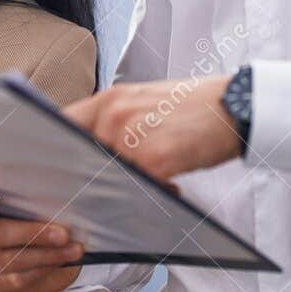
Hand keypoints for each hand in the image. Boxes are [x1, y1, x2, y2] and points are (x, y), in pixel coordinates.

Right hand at [0, 187, 83, 291]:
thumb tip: (56, 194)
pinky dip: (41, 271)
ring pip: (7, 260)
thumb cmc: (33, 214)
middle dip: (31, 234)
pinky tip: (61, 262)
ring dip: (45, 255)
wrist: (38, 249)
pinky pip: (14, 281)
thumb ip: (32, 195)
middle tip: (62, 233)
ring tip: (73, 249)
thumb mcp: (31, 199)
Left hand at [64, 76, 241, 182]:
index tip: (57, 166)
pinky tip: (173, 183)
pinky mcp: (154, 158)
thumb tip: (89, 154)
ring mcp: (132, 135)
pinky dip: (154, 192)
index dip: (56, 149)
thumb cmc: (192, 108)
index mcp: (109, 100)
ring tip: (153, 178)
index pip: (62, 125)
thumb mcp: (144, 104)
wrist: (234, 106)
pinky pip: (138, 187)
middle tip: (115, 181)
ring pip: (108, 176)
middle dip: (92, 176)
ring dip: (124, 187)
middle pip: (81, 158)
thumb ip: (115, 124)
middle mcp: (114, 114)